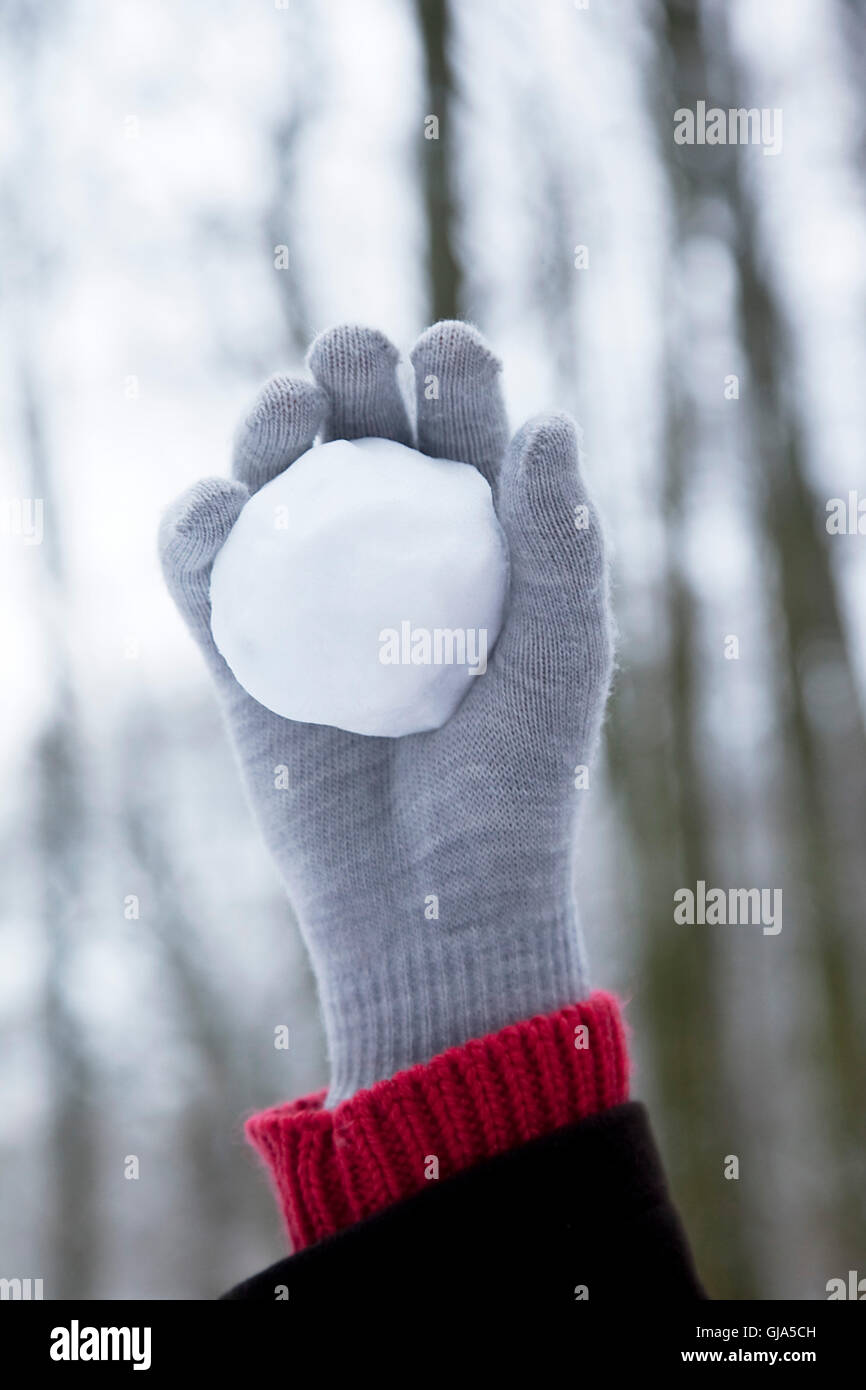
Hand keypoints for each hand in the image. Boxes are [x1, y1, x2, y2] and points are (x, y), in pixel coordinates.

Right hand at [160, 321, 611, 1102]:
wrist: (431, 901)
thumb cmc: (517, 782)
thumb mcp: (562, 660)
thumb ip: (562, 543)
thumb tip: (549, 420)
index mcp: (477, 542)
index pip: (460, 431)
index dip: (453, 376)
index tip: (450, 361)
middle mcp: (390, 556)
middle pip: (358, 434)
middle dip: (350, 373)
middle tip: (350, 361)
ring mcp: (312, 599)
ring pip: (273, 482)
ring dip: (267, 424)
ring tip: (287, 410)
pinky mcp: (244, 647)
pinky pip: (205, 568)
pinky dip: (197, 525)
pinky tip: (216, 507)